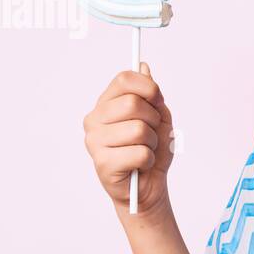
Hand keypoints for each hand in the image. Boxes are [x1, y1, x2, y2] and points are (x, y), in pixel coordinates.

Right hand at [82, 62, 174, 215]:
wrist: (149, 186)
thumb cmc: (151, 151)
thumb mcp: (159, 118)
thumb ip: (150, 94)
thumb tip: (143, 66)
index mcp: (106, 104)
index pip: (124, 79)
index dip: (148, 87)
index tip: (158, 100)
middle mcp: (94, 119)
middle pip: (133, 103)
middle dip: (153, 120)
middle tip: (151, 134)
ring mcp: (94, 141)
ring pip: (138, 130)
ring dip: (152, 143)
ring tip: (145, 150)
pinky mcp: (102, 164)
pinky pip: (140, 153)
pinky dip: (149, 160)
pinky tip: (140, 165)